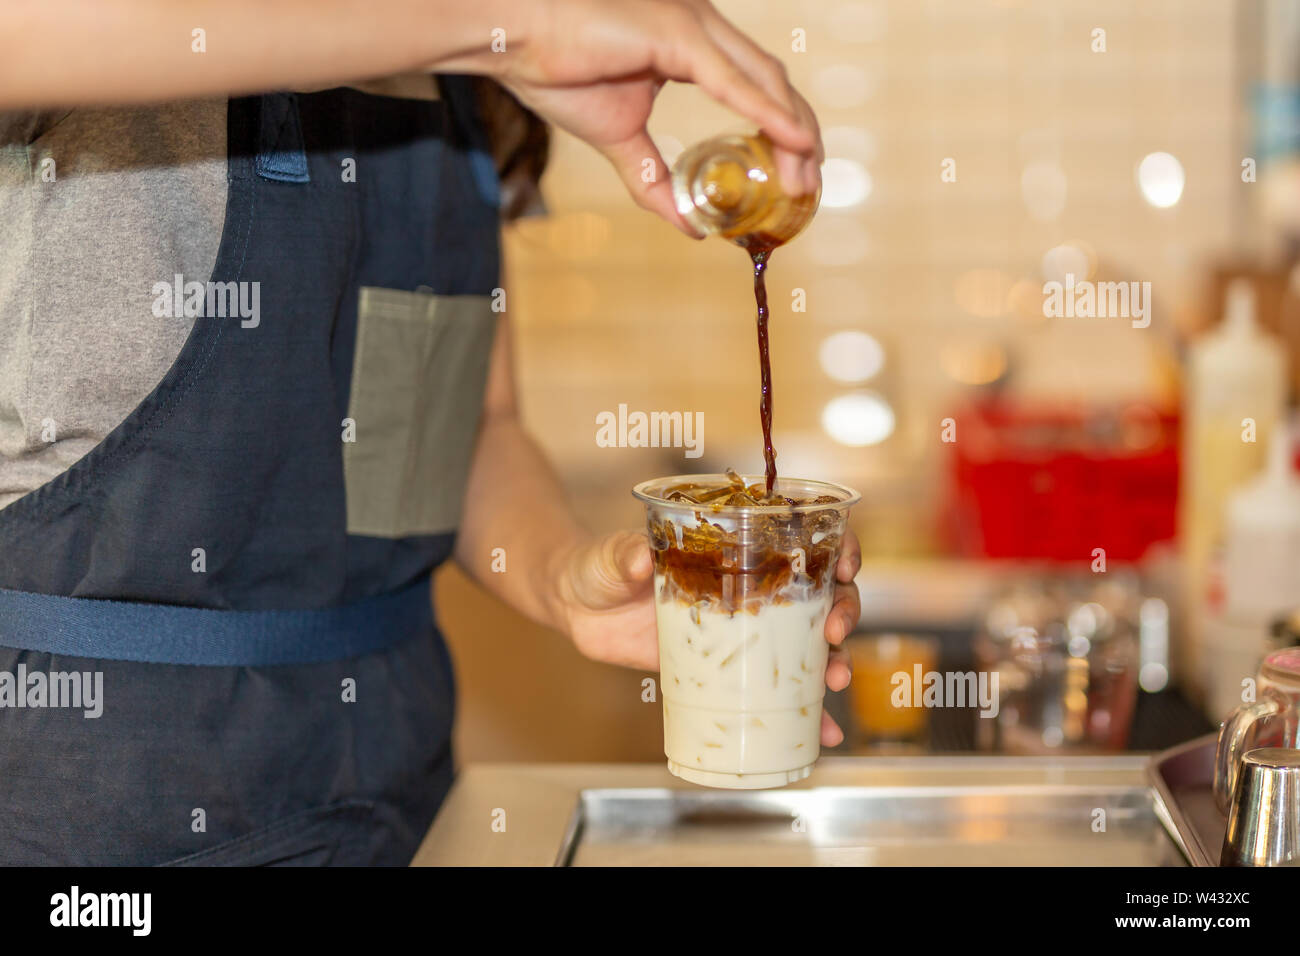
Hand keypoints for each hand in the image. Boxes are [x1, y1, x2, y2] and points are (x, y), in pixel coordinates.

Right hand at [491, 0, 822, 233]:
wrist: (512, 38)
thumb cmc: (556, 70)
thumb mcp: (619, 141)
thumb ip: (655, 182)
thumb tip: (690, 228)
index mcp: (693, 45)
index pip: (757, 88)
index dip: (782, 131)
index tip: (796, 176)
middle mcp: (703, 27)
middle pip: (773, 84)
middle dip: (800, 138)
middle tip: (810, 188)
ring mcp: (694, 24)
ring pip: (765, 82)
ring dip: (792, 134)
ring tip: (804, 180)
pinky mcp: (678, 33)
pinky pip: (736, 83)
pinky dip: (768, 115)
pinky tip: (793, 144)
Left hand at [552, 526, 861, 747]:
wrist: (576, 605)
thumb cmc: (599, 564)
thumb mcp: (612, 555)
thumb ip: (626, 554)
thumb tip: (639, 558)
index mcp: (734, 543)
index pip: (801, 535)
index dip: (835, 547)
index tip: (845, 566)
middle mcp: (749, 583)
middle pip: (818, 591)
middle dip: (843, 609)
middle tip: (834, 632)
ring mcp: (741, 627)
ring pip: (806, 640)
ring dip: (832, 660)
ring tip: (834, 682)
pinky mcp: (725, 668)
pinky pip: (772, 688)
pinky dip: (803, 711)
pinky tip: (822, 733)